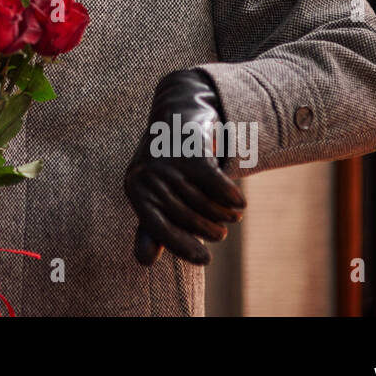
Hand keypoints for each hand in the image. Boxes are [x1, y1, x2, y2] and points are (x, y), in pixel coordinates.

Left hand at [124, 69, 246, 265]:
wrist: (181, 114)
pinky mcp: (191, 150)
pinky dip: (231, 197)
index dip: (183, 248)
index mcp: (135, 189)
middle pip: (186, 218)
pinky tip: (240, 204)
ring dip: (224, 215)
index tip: (205, 260)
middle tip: (221, 233)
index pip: (159, 229)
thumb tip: (143, 261)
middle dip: (208, 230)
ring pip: (204, 203)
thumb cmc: (169, 164)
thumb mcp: (156, 193)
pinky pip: (216, 185)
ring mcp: (168, 161)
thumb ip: (152, 227)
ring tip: (233, 217)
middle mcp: (147, 175)